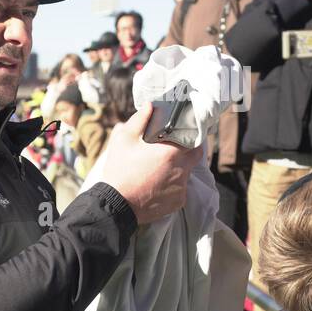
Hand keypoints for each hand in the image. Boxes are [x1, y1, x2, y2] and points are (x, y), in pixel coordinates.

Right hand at [93, 103, 204, 223]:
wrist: (116, 204)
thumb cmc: (120, 170)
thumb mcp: (124, 140)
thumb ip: (140, 120)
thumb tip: (150, 105)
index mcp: (172, 152)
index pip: (194, 139)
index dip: (190, 135)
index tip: (183, 134)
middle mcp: (182, 170)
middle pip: (195, 157)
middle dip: (188, 151)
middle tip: (173, 151)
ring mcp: (182, 188)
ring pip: (187, 174)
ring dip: (178, 170)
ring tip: (160, 170)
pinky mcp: (178, 202)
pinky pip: (181, 190)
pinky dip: (173, 187)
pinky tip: (158, 186)